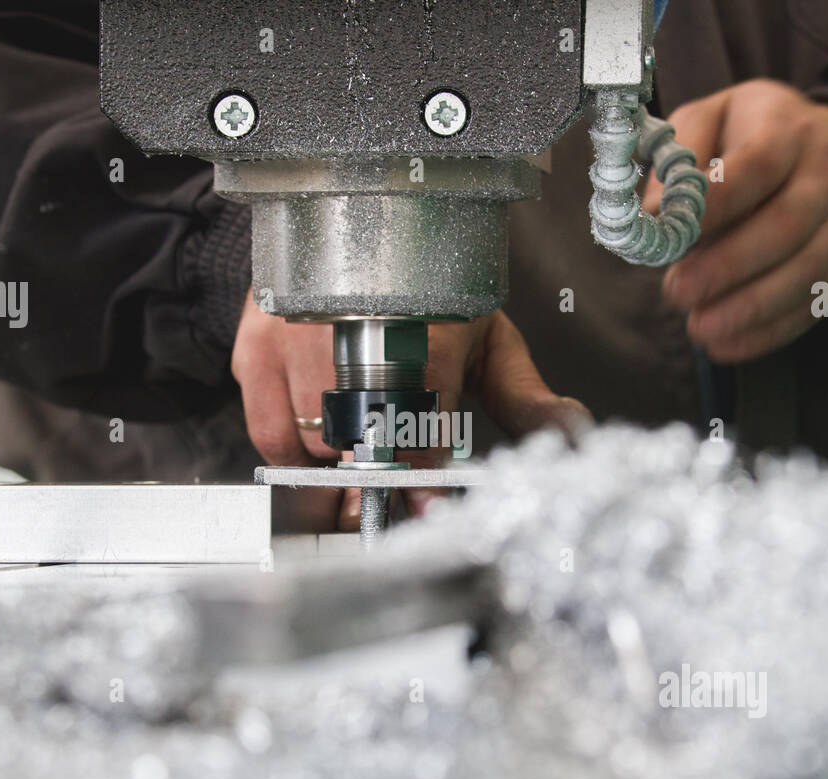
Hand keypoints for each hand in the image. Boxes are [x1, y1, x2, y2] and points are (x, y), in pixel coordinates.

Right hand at [230, 289, 591, 530]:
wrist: (352, 223)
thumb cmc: (429, 293)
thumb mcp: (487, 340)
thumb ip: (525, 397)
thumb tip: (575, 435)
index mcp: (422, 328)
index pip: (419, 429)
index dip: (420, 474)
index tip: (424, 507)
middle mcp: (350, 330)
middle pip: (360, 444)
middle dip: (377, 472)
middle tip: (388, 481)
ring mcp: (293, 340)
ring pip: (314, 445)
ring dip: (337, 456)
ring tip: (357, 429)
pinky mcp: (253, 348)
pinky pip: (272, 435)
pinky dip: (295, 446)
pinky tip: (319, 426)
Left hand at [644, 79, 827, 362]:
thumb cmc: (760, 135)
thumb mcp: (715, 116)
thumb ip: (679, 156)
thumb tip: (654, 213)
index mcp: (788, 133)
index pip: (757, 166)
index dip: (716, 202)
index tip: (672, 231)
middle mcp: (825, 179)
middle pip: (786, 225)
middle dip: (727, 265)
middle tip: (676, 291)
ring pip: (805, 272)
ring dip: (748, 308)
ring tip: (698, 326)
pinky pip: (812, 306)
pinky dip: (767, 332)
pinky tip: (724, 344)